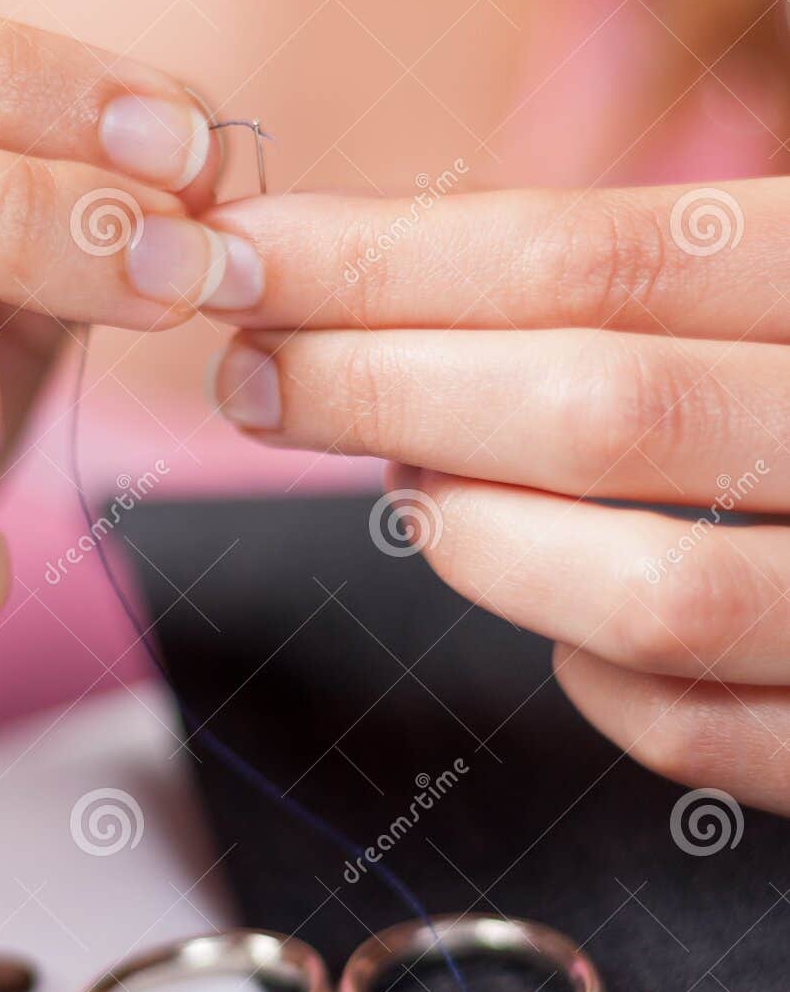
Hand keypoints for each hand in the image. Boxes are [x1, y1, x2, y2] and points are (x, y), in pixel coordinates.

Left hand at [202, 182, 789, 816]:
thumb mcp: (781, 286)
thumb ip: (641, 286)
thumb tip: (388, 289)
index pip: (603, 259)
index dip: (400, 265)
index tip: (255, 261)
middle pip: (601, 410)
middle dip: (384, 389)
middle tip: (261, 376)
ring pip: (647, 593)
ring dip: (479, 540)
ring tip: (409, 492)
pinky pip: (694, 731)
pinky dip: (588, 680)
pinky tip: (554, 619)